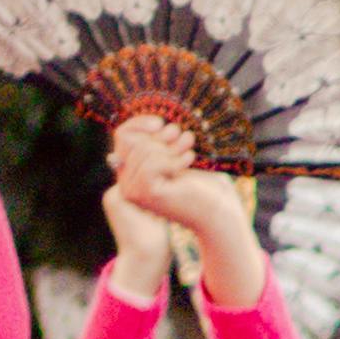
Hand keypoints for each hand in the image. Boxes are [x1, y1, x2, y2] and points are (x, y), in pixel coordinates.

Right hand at [104, 109, 263, 307]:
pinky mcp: (145, 195)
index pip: (122, 137)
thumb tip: (153, 125)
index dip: (139, 124)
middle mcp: (126, 184)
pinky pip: (150, 164)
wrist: (218, 216)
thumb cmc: (203, 189)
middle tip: (186, 139)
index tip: (161, 122)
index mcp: (131, 175)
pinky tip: (187, 162)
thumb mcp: (178, 162)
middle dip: (160, 137)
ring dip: (170, 148)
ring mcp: (132, 192)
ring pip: (141, 150)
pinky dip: (171, 159)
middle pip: (130, 141)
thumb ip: (160, 147)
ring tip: (189, 153)